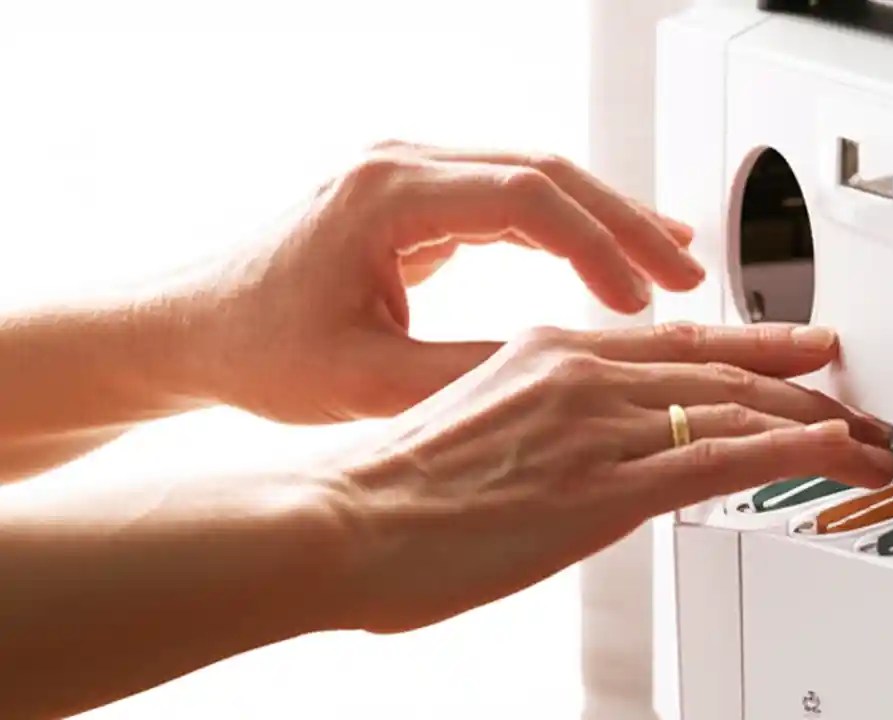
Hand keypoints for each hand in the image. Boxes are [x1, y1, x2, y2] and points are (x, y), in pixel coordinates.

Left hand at [182, 141, 703, 422]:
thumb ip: (473, 374)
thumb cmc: (258, 348)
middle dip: (624, 222)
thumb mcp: (371, 383)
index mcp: (385, 195)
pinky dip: (566, 228)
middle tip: (686, 271)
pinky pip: (511, 199)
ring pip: (536, 179)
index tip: (640, 301)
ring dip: (606, 220)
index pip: (525, 197)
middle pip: (545, 171)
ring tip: (671, 261)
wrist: (197, 329)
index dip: (597, 246)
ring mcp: (410, 177)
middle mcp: (401, 167)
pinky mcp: (415, 200)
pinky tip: (609, 251)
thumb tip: (569, 376)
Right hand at [323, 323, 892, 633]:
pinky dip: (795, 452)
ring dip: (815, 421)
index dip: (744, 347)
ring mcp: (598, 424)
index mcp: (546, 352)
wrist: (344, 521)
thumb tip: (575, 441)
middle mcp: (581, 371)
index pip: (670, 342)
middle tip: (849, 386)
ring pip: (734, 406)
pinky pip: (724, 456)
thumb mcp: (472, 424)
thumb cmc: (390, 490)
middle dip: (796, 378)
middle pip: (717, 365)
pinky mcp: (606, 484)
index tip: (790, 351)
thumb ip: (537, 417)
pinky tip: (838, 454)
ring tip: (867, 437)